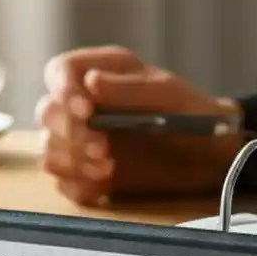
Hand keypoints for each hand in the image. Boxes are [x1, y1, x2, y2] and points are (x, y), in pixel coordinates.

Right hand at [37, 46, 243, 204]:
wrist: (210, 155)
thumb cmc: (191, 113)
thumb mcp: (165, 94)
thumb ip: (128, 88)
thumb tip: (89, 81)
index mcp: (100, 74)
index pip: (59, 71)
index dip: (62, 90)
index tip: (84, 111)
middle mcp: (84, 105)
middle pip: (47, 112)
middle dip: (69, 132)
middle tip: (102, 147)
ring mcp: (82, 141)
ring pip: (49, 148)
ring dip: (71, 160)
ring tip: (107, 167)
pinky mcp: (86, 174)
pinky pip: (63, 181)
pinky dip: (77, 184)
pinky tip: (104, 182)